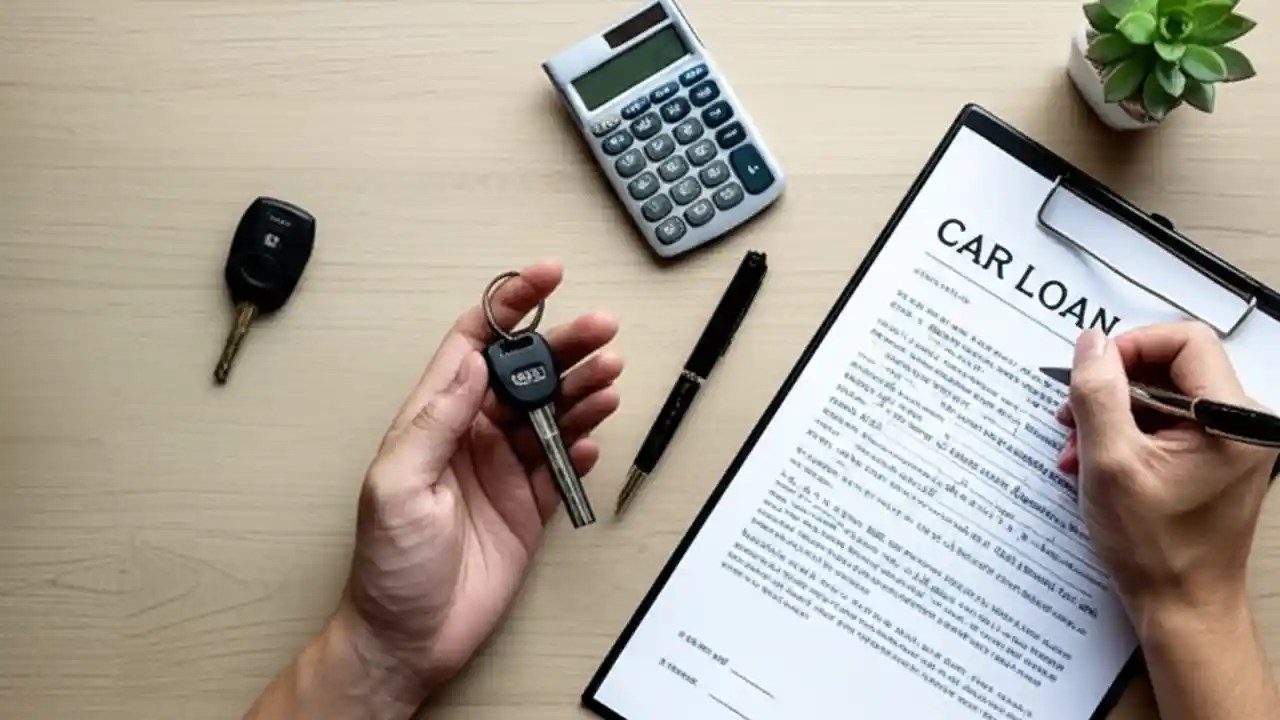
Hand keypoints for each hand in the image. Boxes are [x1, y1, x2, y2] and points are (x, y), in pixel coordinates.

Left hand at [243, 262, 622, 719]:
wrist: (409, 639)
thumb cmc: (388, 568)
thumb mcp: (397, 485)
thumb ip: (435, 420)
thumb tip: (472, 362)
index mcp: (434, 421)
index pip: (474, 345)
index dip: (508, 306)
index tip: (542, 278)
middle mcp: (471, 437)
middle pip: (525, 373)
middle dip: (564, 345)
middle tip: (601, 329)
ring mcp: (502, 469)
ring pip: (552, 412)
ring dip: (583, 388)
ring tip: (612, 372)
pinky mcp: (528, 506)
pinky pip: (563, 462)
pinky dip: (584, 441)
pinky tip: (598, 426)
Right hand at [1056, 323, 1277, 625]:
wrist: (1181, 604)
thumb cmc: (1156, 549)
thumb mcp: (1109, 462)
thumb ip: (1097, 394)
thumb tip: (1091, 344)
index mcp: (1233, 420)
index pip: (1185, 341)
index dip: (1131, 347)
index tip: (1093, 371)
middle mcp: (1243, 425)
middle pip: (1171, 366)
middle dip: (1114, 387)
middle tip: (1075, 413)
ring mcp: (1230, 442)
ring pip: (1163, 395)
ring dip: (1113, 414)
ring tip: (1079, 446)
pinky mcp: (1214, 457)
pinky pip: (1167, 422)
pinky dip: (1127, 434)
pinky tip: (1098, 459)